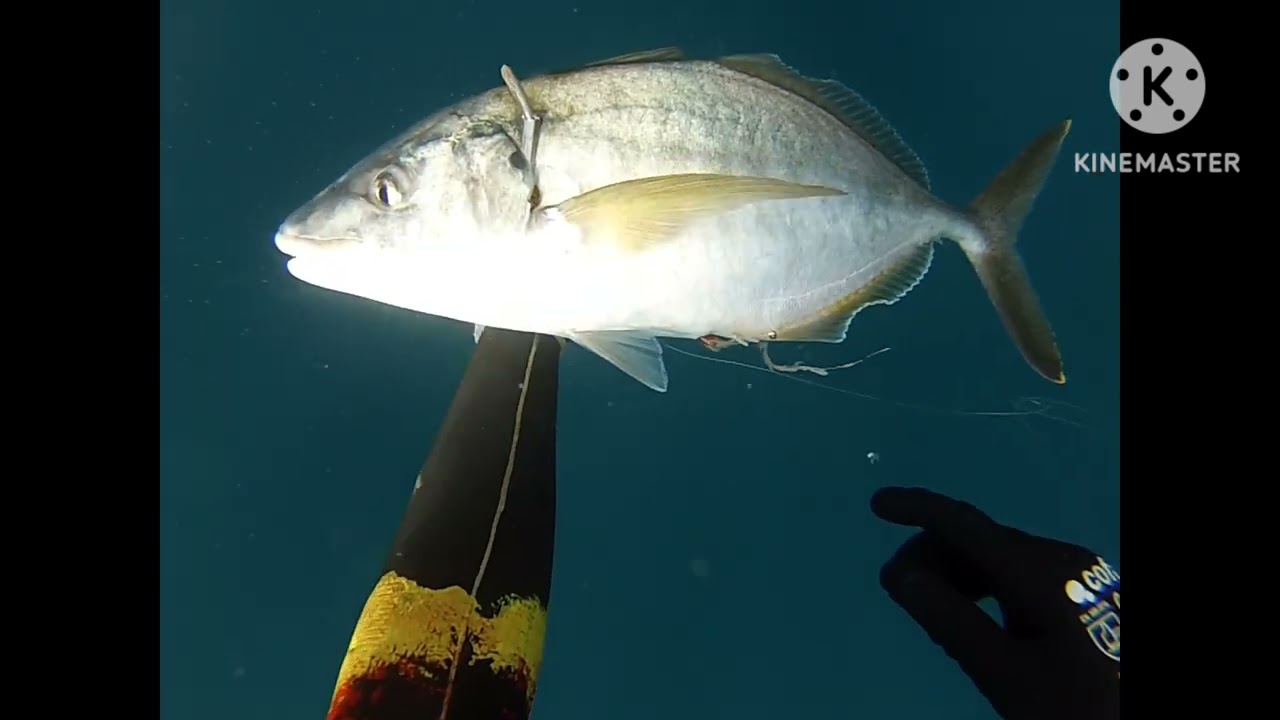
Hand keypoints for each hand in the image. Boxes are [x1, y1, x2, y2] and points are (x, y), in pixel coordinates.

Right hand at [871, 486, 1119, 719]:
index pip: (967, 526)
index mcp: (1040, 573)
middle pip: (979, 541)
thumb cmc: (1073, 706)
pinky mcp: (1077, 592)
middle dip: (933, 559)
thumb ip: (950, 622)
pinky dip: (984, 588)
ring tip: (934, 618)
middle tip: (900, 596)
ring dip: (956, 577)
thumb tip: (898, 575)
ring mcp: (1073, 573)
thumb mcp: (1005, 674)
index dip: (919, 509)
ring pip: (996, 558)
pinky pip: (1017, 575)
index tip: (877, 504)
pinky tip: (973, 618)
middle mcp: (1060, 558)